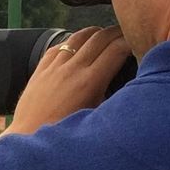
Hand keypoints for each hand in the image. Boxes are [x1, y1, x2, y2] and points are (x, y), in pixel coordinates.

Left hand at [6, 25, 132, 135]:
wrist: (31, 139)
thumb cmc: (65, 134)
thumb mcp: (96, 117)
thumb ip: (110, 96)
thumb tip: (125, 83)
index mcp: (89, 82)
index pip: (116, 50)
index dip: (130, 42)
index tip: (138, 41)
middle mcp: (72, 70)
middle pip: (100, 37)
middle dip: (117, 31)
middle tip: (127, 32)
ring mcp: (54, 67)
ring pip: (79, 36)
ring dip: (95, 32)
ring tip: (105, 34)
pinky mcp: (41, 69)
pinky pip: (60, 46)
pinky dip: (73, 42)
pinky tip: (78, 45)